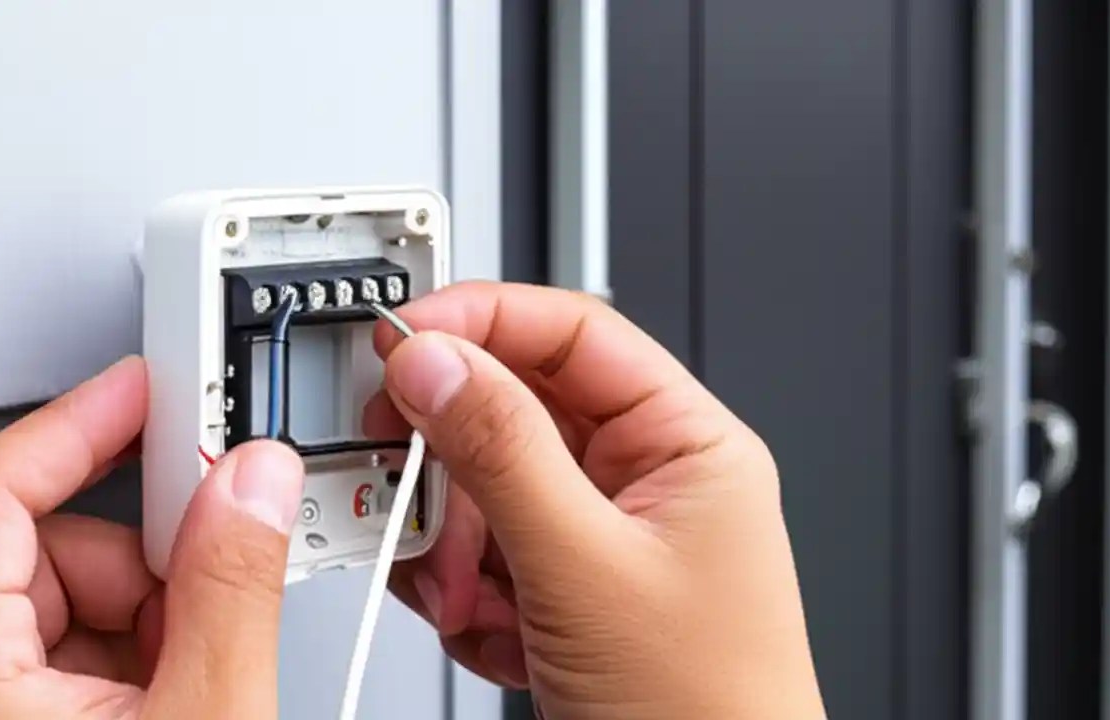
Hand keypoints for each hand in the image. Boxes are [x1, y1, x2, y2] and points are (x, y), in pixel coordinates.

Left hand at [0, 357, 304, 718]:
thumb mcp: (209, 717)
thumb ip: (231, 592)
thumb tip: (253, 484)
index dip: (72, 426)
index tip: (143, 390)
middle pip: (37, 543)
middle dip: (141, 553)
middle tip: (213, 553)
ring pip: (63, 591)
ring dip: (147, 609)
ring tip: (191, 669)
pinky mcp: (13, 714)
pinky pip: (68, 641)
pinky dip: (135, 645)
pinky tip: (174, 686)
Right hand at [367, 283, 825, 719]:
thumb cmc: (708, 709)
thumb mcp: (588, 570)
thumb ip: (502, 455)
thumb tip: (434, 363)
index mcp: (686, 445)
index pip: (574, 335)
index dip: (483, 321)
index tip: (401, 335)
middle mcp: (646, 481)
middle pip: (518, 412)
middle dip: (454, 459)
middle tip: (407, 476)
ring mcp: (603, 539)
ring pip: (490, 489)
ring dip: (456, 543)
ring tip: (466, 595)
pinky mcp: (566, 591)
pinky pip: (488, 552)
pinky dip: (468, 591)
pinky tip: (495, 633)